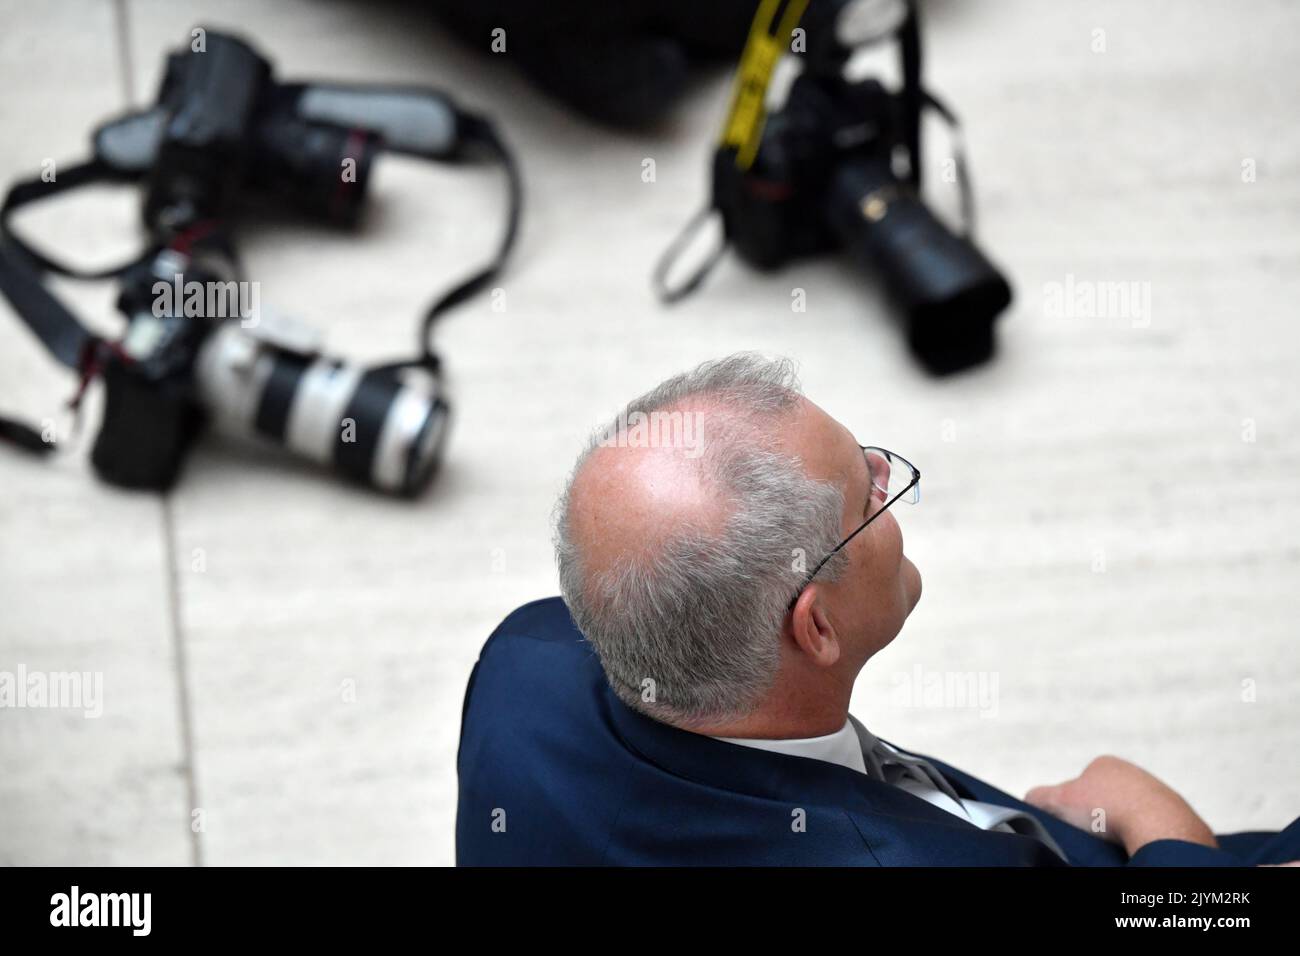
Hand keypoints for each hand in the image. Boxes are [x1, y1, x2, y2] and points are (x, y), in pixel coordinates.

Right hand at [1025, 755, 1216, 856]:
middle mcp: (1132, 772)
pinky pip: (1150, 825)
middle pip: (1105, 797)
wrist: (1157, 825)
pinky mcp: (1174, 812)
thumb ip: (1038, 796)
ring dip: (1121, 825)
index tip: (1074, 821)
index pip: (1080, 783)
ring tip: (1115, 841)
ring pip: (1129, 812)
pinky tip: (1135, 842)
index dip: (1072, 805)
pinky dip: (1140, 834)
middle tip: (1093, 833)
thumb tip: (1029, 801)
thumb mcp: (1058, 800)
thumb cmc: (1108, 809)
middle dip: (1099, 814)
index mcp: (1104, 763)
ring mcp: (1156, 791)